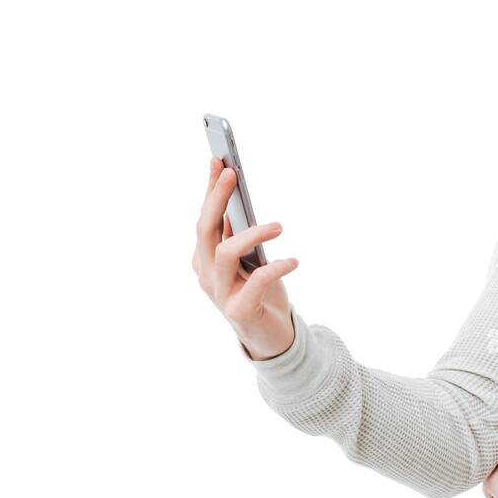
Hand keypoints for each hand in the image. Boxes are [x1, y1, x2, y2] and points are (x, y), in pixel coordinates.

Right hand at [192, 156, 299, 359]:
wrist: (271, 336)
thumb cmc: (261, 291)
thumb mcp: (250, 258)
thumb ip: (239, 234)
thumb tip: (238, 201)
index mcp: (205, 258)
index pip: (204, 218)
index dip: (210, 189)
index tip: (219, 160)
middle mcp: (206, 273)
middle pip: (204, 230)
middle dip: (217, 198)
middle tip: (233, 174)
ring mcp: (220, 293)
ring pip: (225, 253)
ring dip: (252, 233)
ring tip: (279, 226)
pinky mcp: (240, 311)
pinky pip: (256, 282)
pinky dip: (276, 267)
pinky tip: (293, 260)